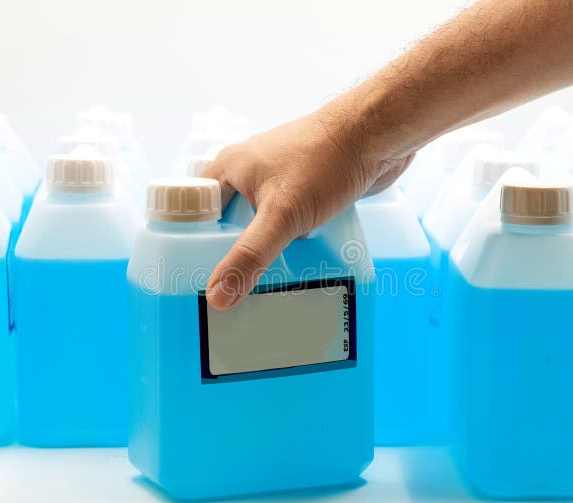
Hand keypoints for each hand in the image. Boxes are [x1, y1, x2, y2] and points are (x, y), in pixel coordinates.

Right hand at [202, 107, 414, 310]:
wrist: (377, 136)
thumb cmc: (325, 159)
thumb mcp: (281, 215)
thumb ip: (249, 255)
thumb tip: (217, 296)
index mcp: (229, 169)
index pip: (196, 213)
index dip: (195, 243)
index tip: (200, 275)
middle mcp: (249, 174)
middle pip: (231, 225)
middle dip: (236, 253)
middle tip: (235, 288)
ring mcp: (279, 182)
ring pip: (264, 226)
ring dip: (268, 250)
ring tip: (267, 281)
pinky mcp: (306, 191)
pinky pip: (290, 224)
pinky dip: (293, 241)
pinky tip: (299, 261)